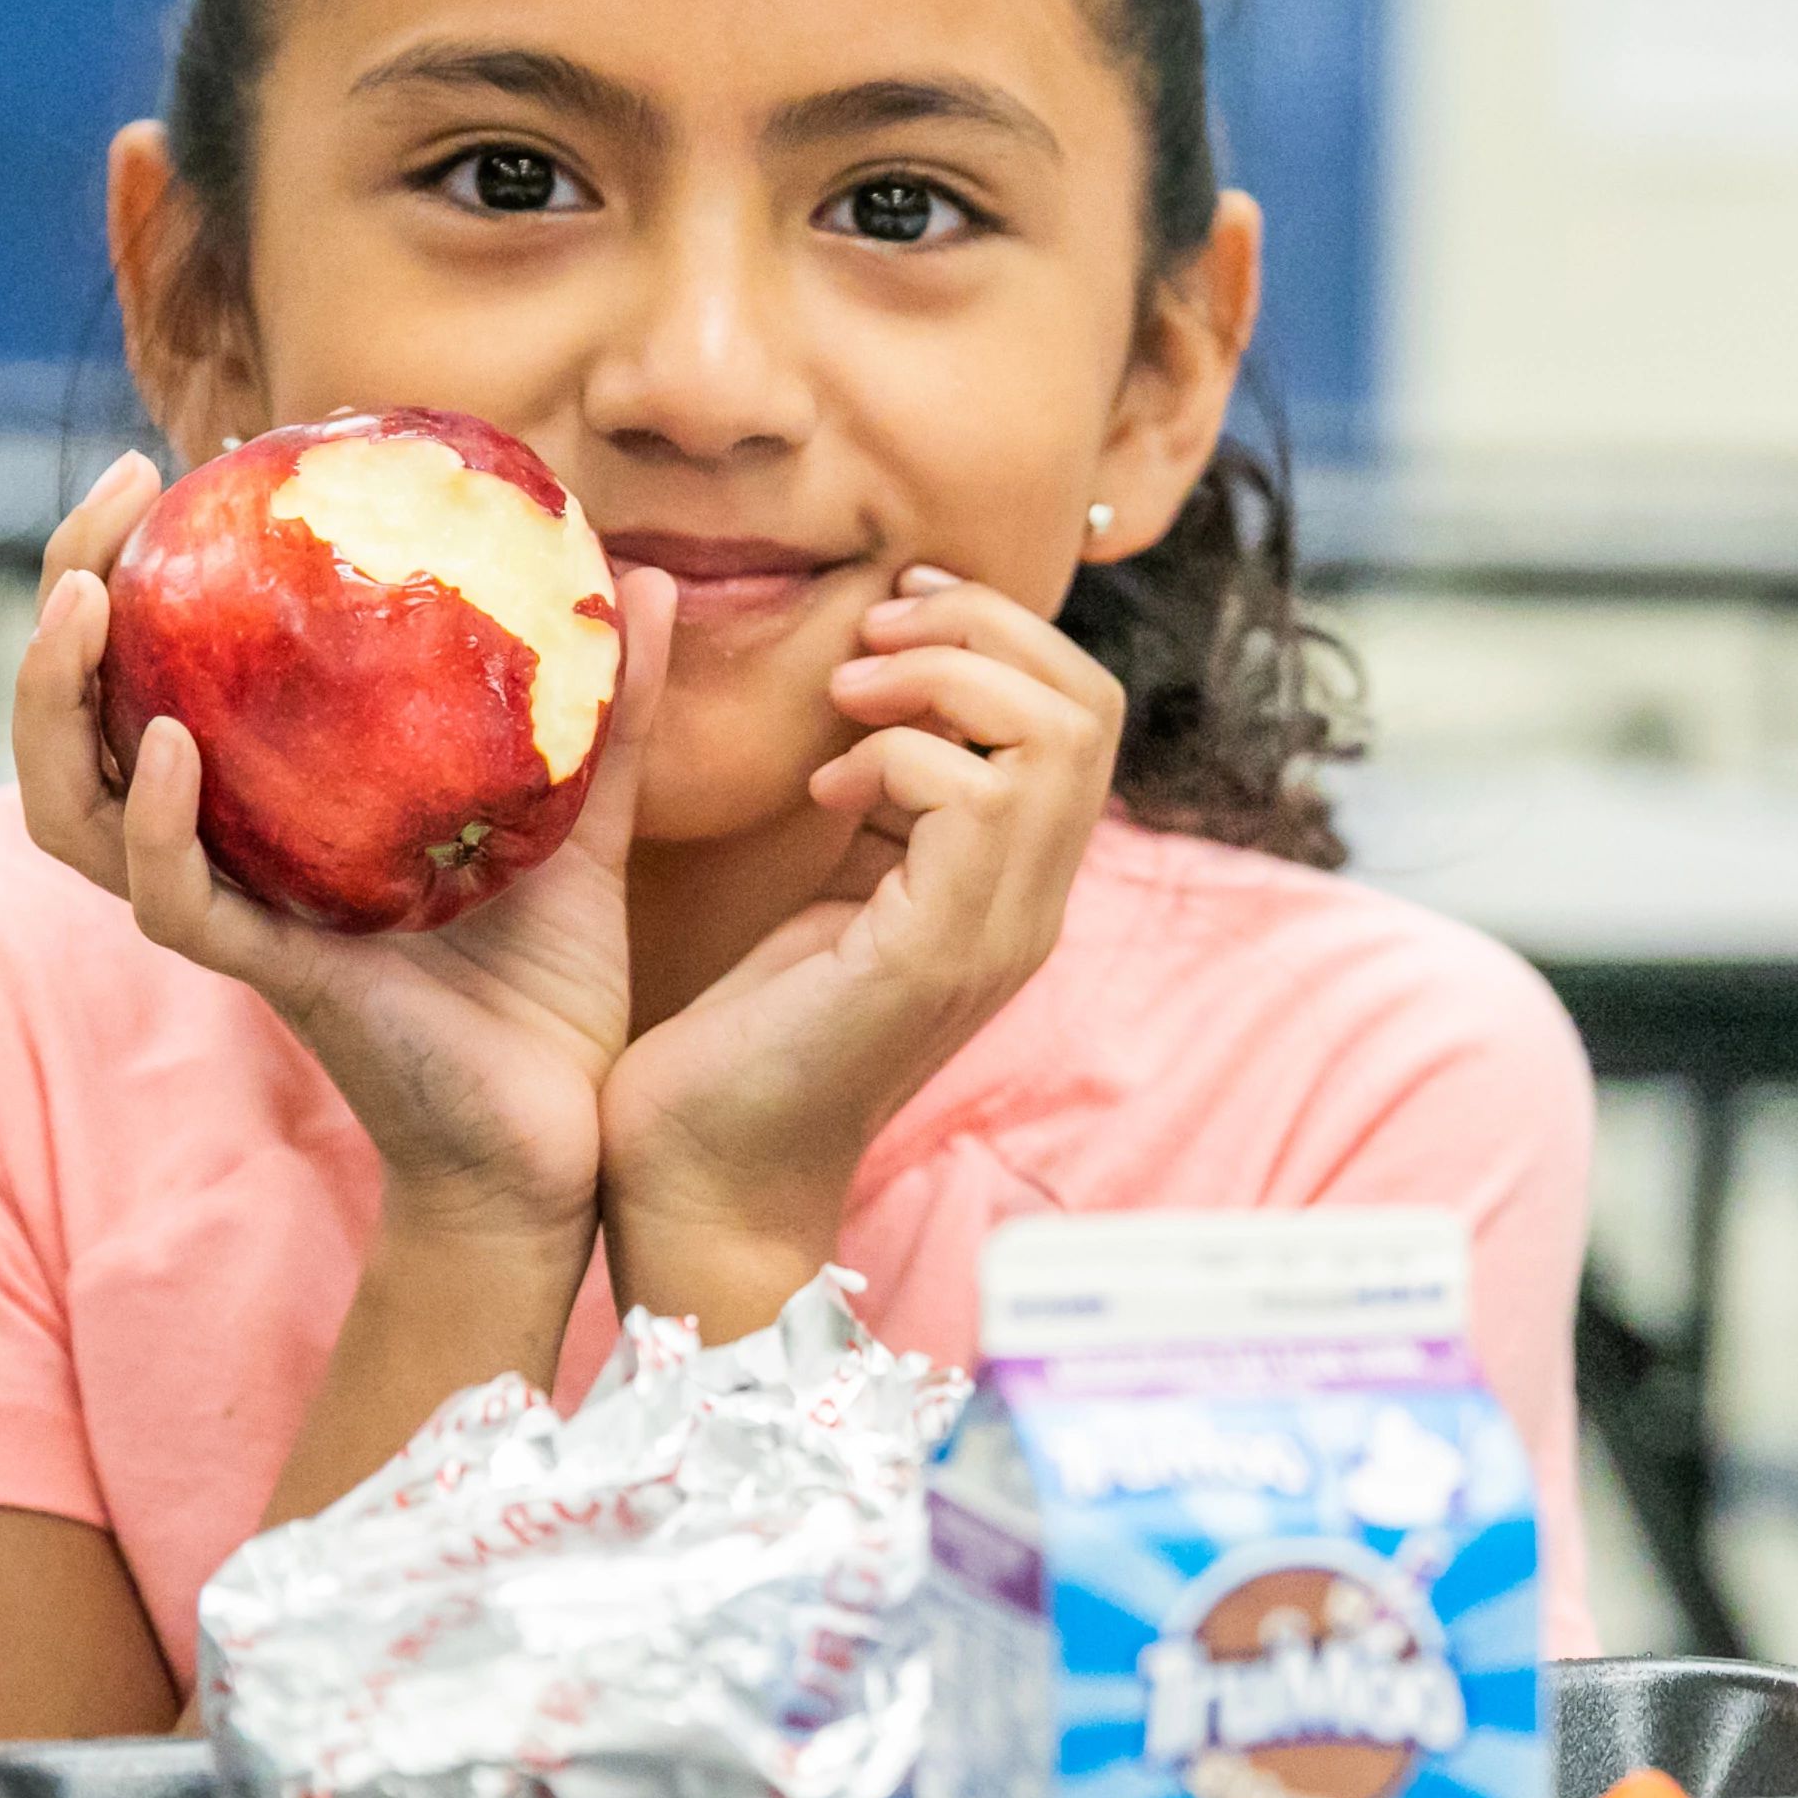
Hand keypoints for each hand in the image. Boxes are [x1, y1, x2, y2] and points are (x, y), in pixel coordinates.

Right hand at [10, 451, 684, 1254]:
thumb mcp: (582, 822)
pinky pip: (170, 898)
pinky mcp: (262, 979)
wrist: (563, 1140)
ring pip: (71, 810)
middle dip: (64, 599)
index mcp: (274, 806)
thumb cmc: (548, 995)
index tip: (180, 456)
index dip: (142, 565)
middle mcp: (226, 853)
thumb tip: (641, 571)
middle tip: (108, 505)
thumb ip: (607, 707)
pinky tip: (171, 746)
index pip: (160, 667)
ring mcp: (231, 917)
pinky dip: (154, 819)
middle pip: (74, 720)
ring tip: (82, 599)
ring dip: (56, 701)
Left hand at [597, 570, 1122, 1322]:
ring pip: (1056, 734)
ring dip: (943, 677)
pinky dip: (896, 759)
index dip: (997, 632)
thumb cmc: (744, 1042)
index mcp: (1012, 886)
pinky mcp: (939, 955)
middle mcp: (1029, 908)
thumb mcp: (834, 882)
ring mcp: (998, 934)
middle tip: (874, 633)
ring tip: (851, 697)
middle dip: (981, 627)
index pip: (1082, 713)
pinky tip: (824, 794)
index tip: (891, 610)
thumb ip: (876, 791)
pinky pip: (976, 797)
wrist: (707, 1186)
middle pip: (1090, 704)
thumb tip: (870, 669)